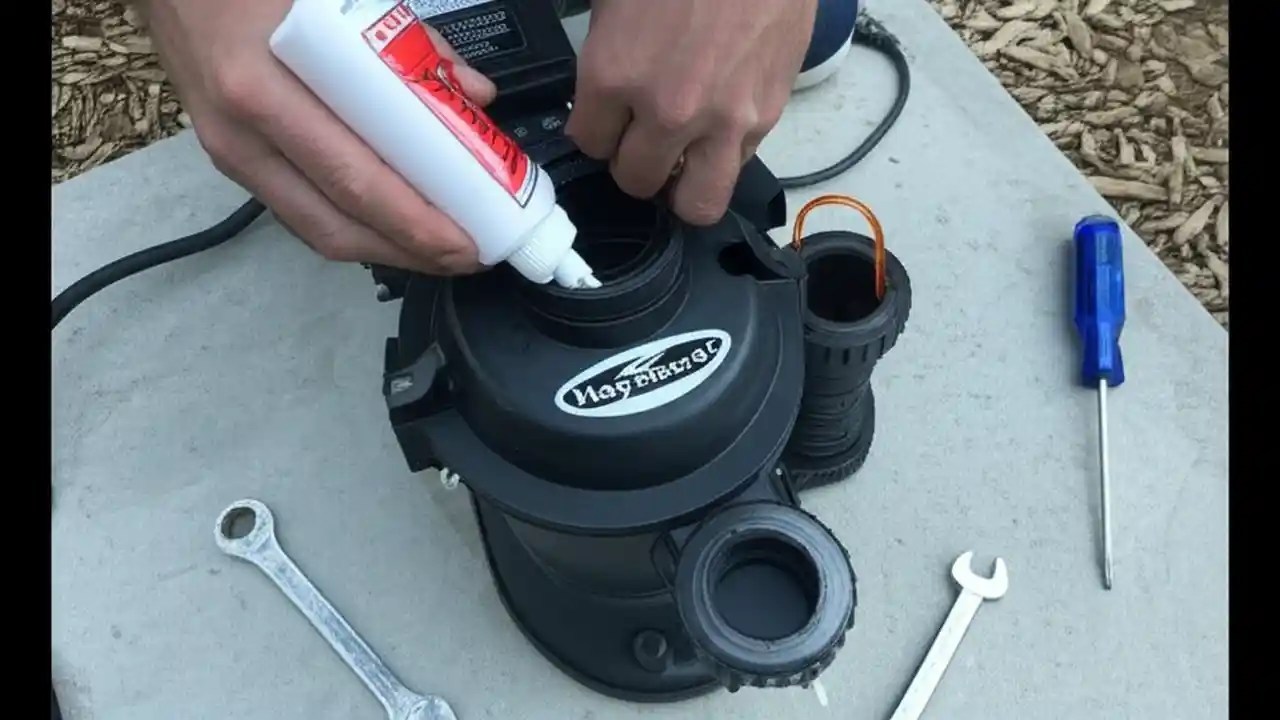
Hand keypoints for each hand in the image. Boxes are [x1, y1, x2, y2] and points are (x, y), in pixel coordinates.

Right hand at [133, 0, 496, 274]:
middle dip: (410, 251)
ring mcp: (229, 153)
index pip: (354, 179)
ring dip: (384, 249)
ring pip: (316, 230)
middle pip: (337, 224)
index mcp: (263, 89)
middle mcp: (241, 135)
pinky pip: (299, 211)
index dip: (414, 223)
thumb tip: (473, 95)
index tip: (466, 240)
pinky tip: (392, 228)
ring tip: (439, 250)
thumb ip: (412, 44)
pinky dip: (352, 226)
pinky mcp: (229, 161)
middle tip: (466, 256)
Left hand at [566, 0, 816, 224]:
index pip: (589, 142)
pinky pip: (736, 167)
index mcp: (617, 73)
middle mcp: (669, 110)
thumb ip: (606, 49)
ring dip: (681, 185)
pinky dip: (723, 157)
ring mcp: (723, 120)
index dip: (595, 129)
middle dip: (633, 161)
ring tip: (681, 156)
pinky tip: (718, 122)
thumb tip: (602, 87)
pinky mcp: (766, 117)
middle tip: (640, 135)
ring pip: (695, 203)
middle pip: (635, 181)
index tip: (604, 118)